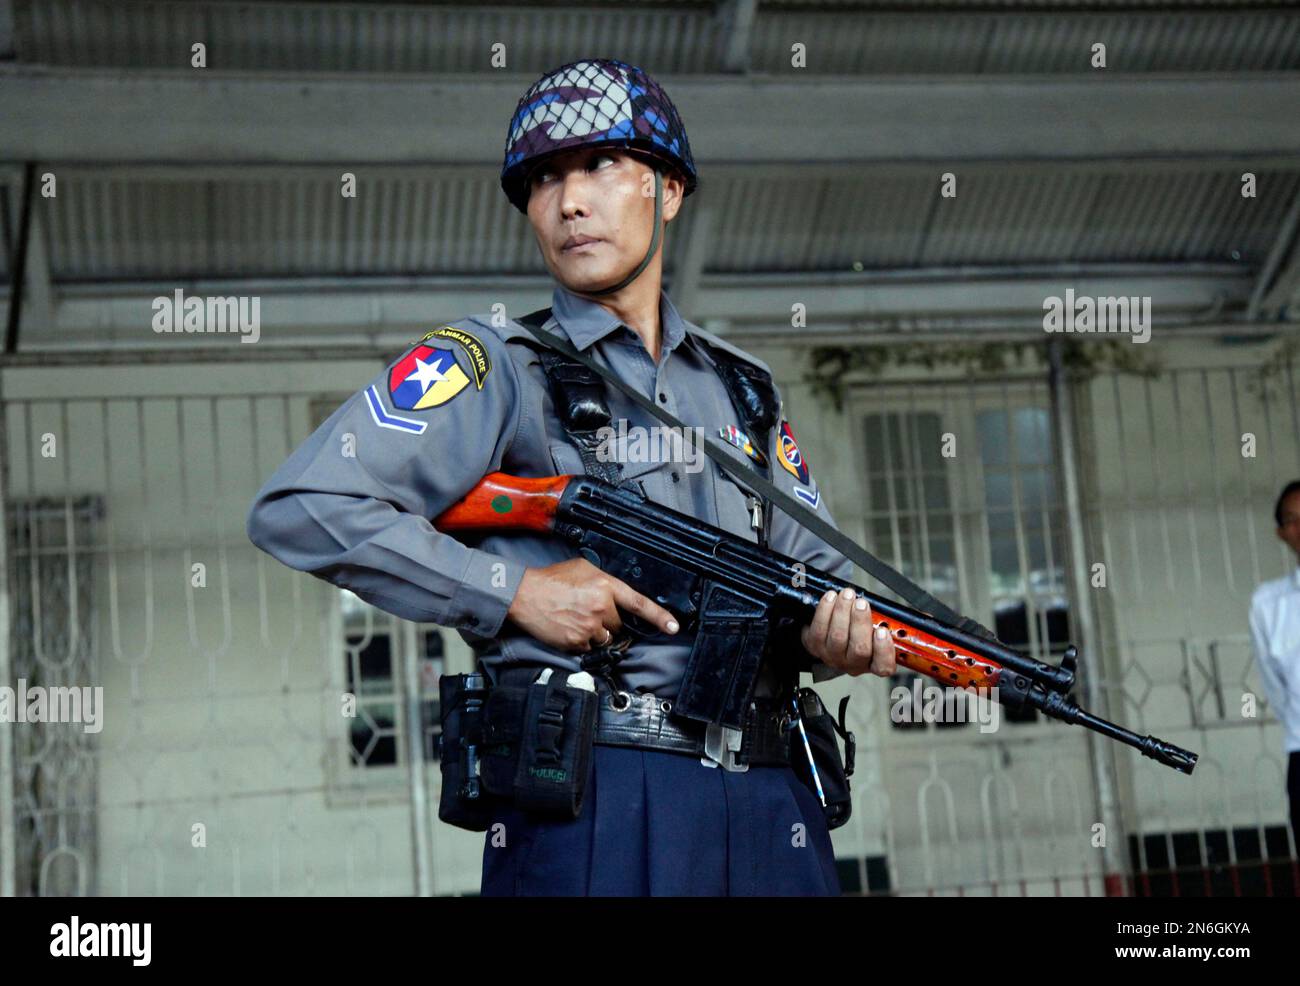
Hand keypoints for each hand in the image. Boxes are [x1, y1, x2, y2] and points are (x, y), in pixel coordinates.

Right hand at [505, 557, 679, 651]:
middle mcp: (601, 607)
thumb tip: (616, 593)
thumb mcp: (583, 569)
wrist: (524, 594)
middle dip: (608, 620)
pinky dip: (581, 640)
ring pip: (605, 638)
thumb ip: (604, 581)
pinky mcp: (576, 642)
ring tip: (576, 618)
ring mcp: (589, 627)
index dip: (659, 617)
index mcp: (605, 586)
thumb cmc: (551, 580)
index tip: (673, 626)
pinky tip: (568, 626)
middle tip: (588, 611)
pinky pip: (589, 647)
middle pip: (619, 624)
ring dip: (596, 632)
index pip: (639, 604)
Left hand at [800, 587, 895, 676]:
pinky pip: (818, 630)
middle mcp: (853, 664)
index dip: (884, 649)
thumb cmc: (857, 630)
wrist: (831, 635)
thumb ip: (881, 622)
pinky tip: (830, 598)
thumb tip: (883, 608)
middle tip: (861, 604)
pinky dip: (825, 610)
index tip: (882, 630)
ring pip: (838, 636)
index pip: (884, 666)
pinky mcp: (815, 647)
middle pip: (859, 649)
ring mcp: (833, 656)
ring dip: (842, 612)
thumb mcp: (875, 628)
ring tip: (847, 596)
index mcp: (873, 662)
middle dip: (861, 622)